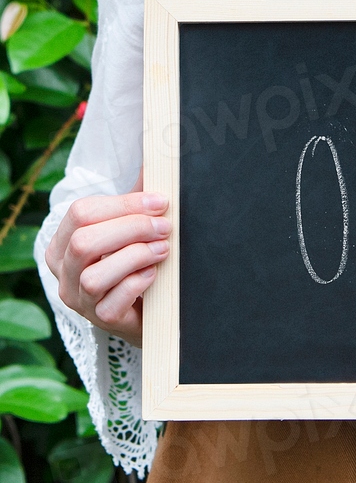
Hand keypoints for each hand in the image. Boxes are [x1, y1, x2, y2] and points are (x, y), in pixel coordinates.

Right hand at [45, 171, 169, 348]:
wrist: (146, 307)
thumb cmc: (134, 259)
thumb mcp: (130, 227)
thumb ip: (135, 198)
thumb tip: (157, 162)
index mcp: (63, 241)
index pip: (82, 212)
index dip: (124, 204)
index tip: (160, 202)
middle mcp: (63, 271)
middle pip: (85, 241)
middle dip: (132, 228)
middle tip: (166, 226)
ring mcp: (78, 299)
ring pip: (94, 275)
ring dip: (135, 256)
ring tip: (162, 249)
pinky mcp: (99, 320)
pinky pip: (112, 301)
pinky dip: (136, 283)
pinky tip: (154, 274)